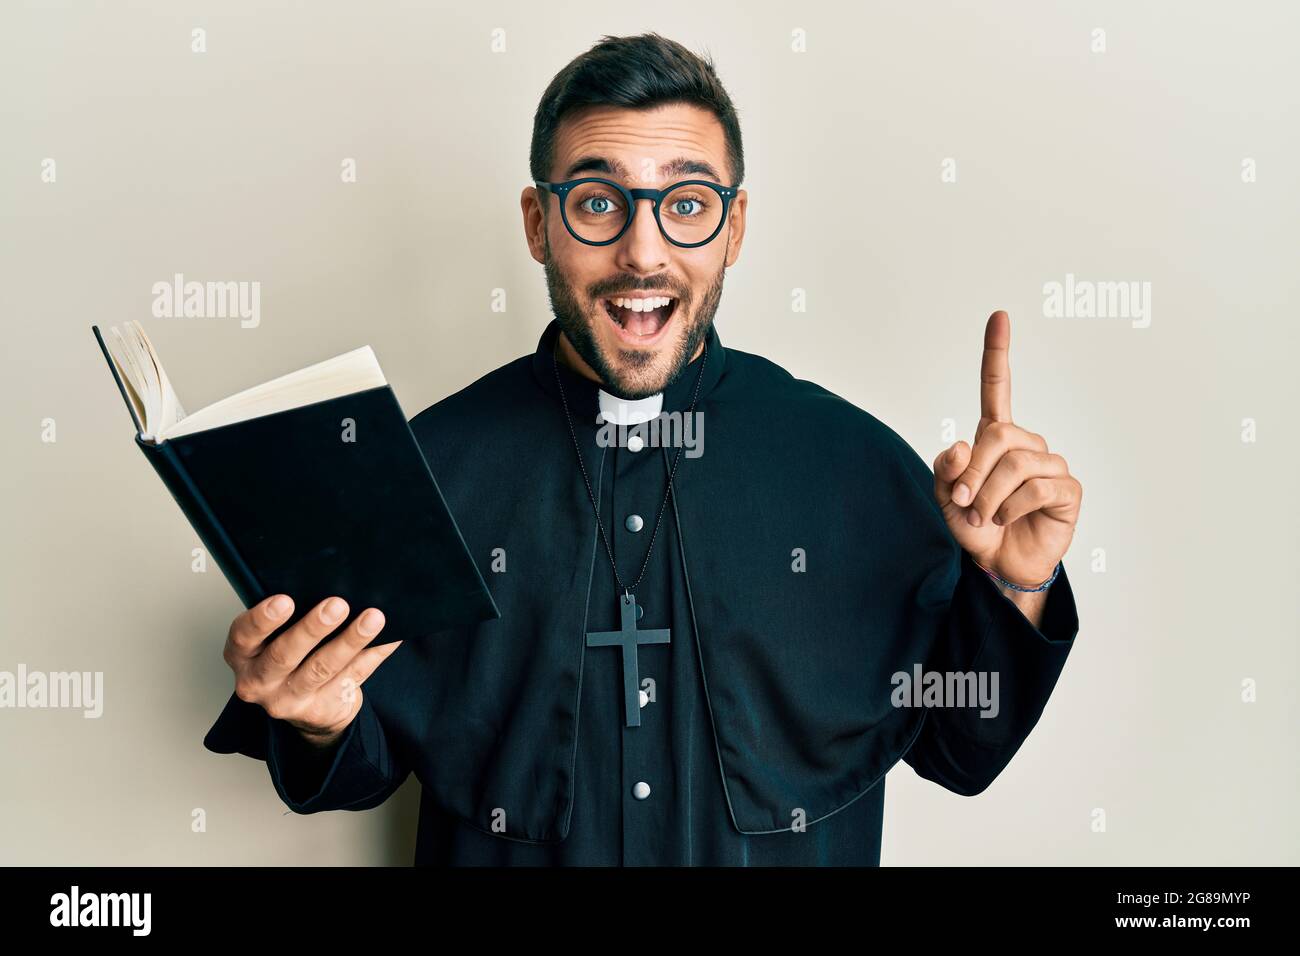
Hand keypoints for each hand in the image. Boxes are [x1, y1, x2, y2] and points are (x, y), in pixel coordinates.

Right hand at [222, 594, 401, 747]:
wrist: (307, 706)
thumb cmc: (289, 656)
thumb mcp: (274, 637)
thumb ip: (290, 615)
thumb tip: (330, 580)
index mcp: (242, 654)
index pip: (244, 636)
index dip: (263, 619)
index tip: (285, 600)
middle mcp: (259, 681)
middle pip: (285, 655)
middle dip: (313, 628)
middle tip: (337, 605)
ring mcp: (289, 700)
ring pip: (322, 668)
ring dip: (350, 640)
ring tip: (372, 618)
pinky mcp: (320, 710)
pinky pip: (353, 676)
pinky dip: (374, 653)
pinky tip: (390, 637)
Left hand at [933, 311, 1081, 587]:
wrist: (999, 566)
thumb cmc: (975, 527)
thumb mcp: (947, 500)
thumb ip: (946, 471)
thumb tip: (960, 444)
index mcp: (994, 438)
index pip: (997, 389)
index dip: (997, 354)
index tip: (1000, 317)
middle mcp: (1025, 444)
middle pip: (998, 436)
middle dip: (974, 472)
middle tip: (964, 502)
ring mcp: (1049, 465)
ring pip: (1016, 464)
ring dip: (990, 496)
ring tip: (985, 517)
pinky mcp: (1067, 489)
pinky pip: (1037, 488)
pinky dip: (1012, 508)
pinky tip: (1008, 520)